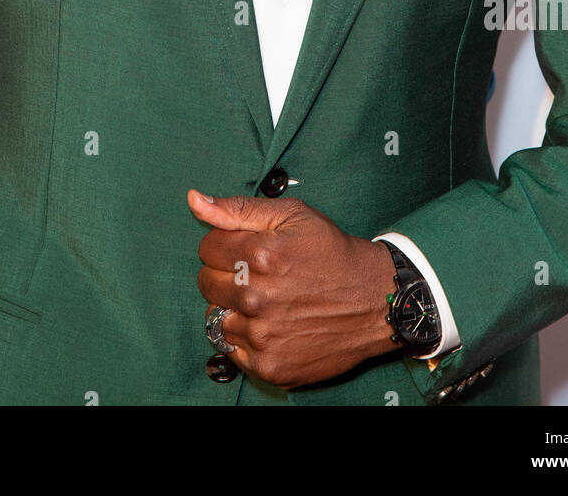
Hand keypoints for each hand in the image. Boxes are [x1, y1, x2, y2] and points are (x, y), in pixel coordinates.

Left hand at [189, 187, 398, 388]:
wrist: (372, 300)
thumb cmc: (331, 252)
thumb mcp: (292, 215)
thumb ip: (238, 209)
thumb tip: (194, 201)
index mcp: (259, 255)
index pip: (207, 247)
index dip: (225, 245)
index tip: (248, 249)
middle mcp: (256, 297)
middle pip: (206, 282)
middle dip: (226, 274)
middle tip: (257, 274)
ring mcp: (262, 335)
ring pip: (216, 316)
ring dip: (233, 307)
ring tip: (266, 300)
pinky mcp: (269, 365)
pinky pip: (231, 350)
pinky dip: (245, 337)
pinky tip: (269, 324)